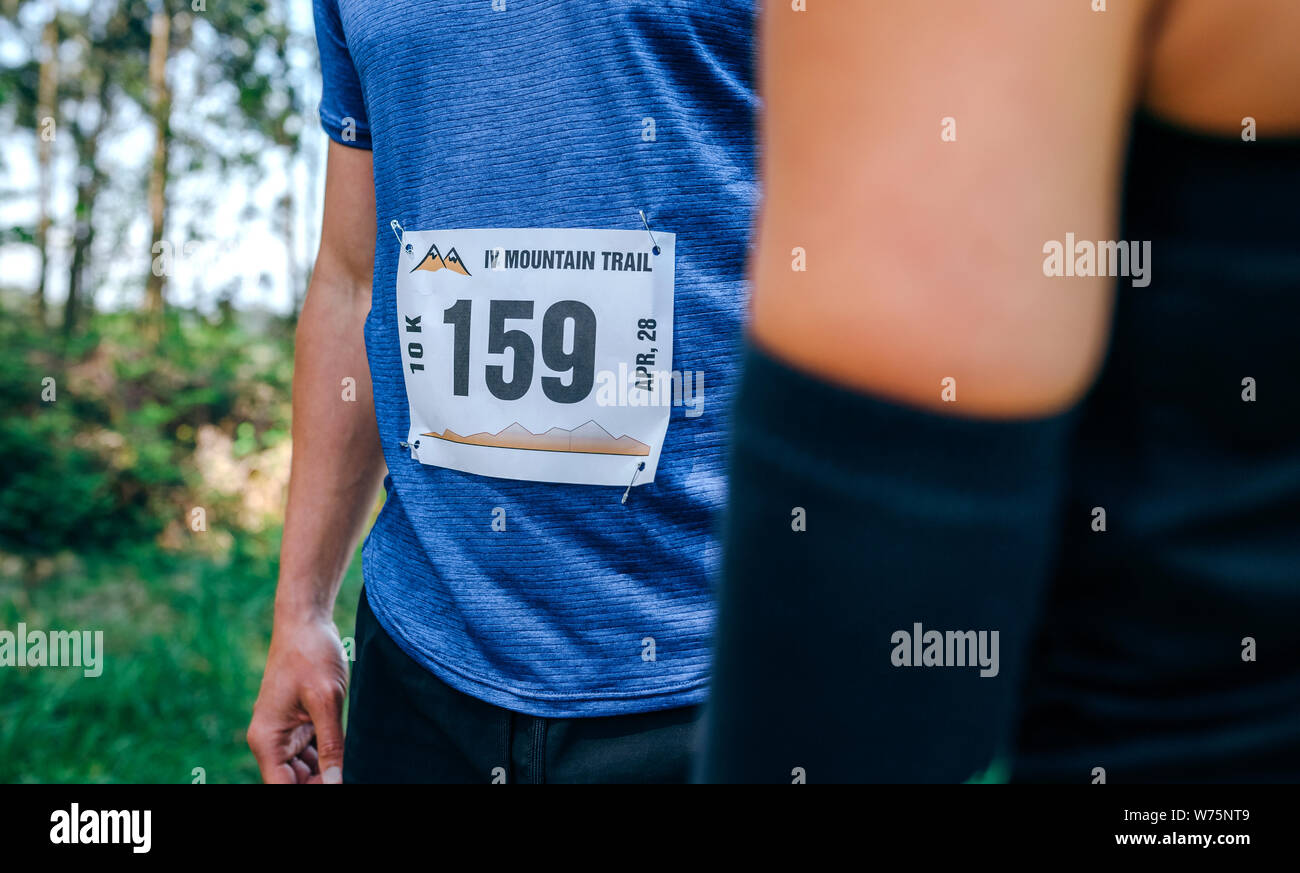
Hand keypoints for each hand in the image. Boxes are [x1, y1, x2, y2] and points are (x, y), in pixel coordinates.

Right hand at [248, 612, 348, 783]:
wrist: (306, 621)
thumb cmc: (311, 653)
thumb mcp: (327, 699)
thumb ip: (332, 744)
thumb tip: (336, 783)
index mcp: (267, 741)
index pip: (283, 788)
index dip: (313, 792)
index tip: (340, 786)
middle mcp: (272, 742)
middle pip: (297, 782)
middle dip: (324, 783)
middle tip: (355, 775)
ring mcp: (287, 733)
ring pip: (308, 770)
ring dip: (330, 772)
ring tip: (358, 767)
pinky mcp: (302, 724)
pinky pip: (317, 752)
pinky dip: (333, 756)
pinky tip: (354, 755)